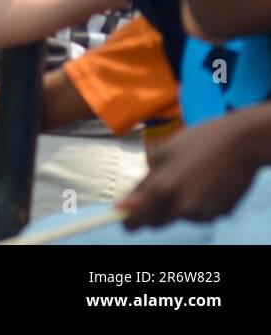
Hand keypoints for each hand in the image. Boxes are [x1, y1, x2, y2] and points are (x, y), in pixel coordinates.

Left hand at [120, 109, 264, 228]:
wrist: (241, 141)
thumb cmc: (199, 141)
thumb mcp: (163, 154)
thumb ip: (144, 182)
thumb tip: (124, 201)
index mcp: (164, 188)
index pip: (138, 218)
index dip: (128, 220)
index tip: (122, 217)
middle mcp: (184, 206)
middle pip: (157, 222)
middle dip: (151, 211)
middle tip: (158, 189)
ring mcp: (205, 212)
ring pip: (180, 216)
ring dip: (178, 205)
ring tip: (190, 177)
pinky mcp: (222, 213)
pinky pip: (202, 214)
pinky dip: (199, 204)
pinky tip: (207, 183)